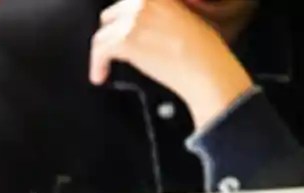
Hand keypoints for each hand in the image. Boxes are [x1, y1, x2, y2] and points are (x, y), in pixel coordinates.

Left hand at [90, 0, 255, 129]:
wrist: (205, 68)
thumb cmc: (202, 49)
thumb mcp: (183, 16)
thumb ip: (159, 13)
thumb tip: (138, 24)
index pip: (128, 3)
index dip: (124, 19)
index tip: (121, 31)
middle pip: (112, 14)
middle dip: (113, 33)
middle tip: (117, 49)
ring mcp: (134, 17)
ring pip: (103, 34)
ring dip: (104, 50)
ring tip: (105, 65)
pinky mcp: (125, 39)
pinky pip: (99, 50)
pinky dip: (97, 65)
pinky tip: (99, 75)